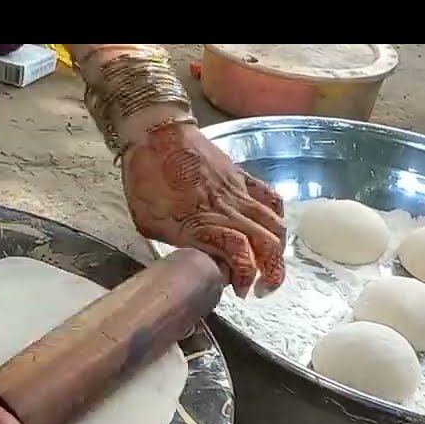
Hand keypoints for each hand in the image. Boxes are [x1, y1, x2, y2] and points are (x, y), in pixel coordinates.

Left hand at [122, 120, 286, 296]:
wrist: (155, 133)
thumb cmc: (145, 178)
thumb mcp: (149, 221)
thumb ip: (178, 242)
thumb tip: (199, 261)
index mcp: (202, 221)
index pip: (238, 253)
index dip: (245, 275)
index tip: (241, 290)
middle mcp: (226, 208)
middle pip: (265, 242)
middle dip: (271, 271)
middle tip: (263, 289)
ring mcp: (238, 192)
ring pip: (273, 224)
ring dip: (279, 250)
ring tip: (272, 267)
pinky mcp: (242, 177)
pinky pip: (271, 198)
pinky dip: (278, 218)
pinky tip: (273, 231)